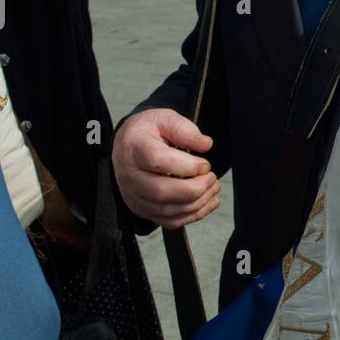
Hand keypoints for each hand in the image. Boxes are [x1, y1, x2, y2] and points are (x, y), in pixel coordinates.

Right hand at [112, 109, 219, 228]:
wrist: (127, 145)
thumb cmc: (147, 132)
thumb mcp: (164, 118)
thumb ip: (185, 129)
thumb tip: (205, 144)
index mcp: (134, 148)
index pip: (158, 161)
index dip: (188, 166)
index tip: (205, 164)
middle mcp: (130, 175)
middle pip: (162, 192)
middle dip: (195, 188)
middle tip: (212, 177)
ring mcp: (134, 196)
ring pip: (168, 211)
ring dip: (198, 203)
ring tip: (213, 187)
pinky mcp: (143, 210)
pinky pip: (170, 221)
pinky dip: (193, 215)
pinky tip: (207, 201)